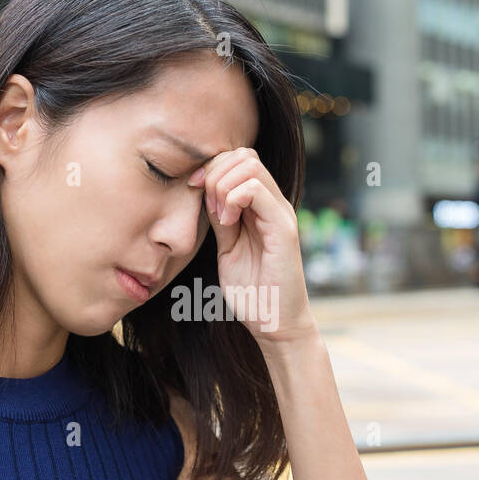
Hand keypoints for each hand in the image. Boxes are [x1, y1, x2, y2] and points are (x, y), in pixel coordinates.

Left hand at [188, 148, 316, 346]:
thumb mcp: (227, 249)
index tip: (194, 190)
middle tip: (208, 206)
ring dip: (223, 185)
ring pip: (250, 165)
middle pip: (244, 155)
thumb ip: (221, 220)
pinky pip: (257, 191)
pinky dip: (233, 199)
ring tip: (219, 216)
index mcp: (262, 207)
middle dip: (215, 173)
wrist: (274, 324)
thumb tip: (206, 192)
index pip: (239, 159)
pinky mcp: (284, 229)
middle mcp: (275, 204)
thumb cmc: (252, 292)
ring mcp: (281, 214)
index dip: (211, 167)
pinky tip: (228, 223)